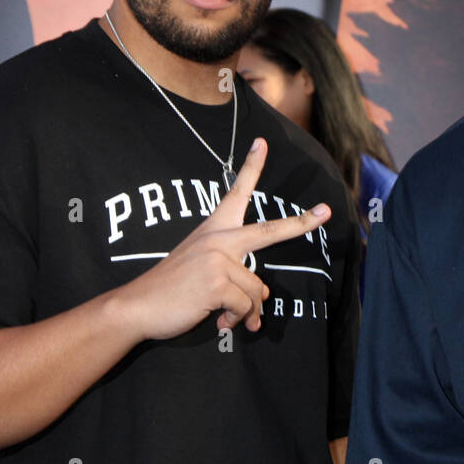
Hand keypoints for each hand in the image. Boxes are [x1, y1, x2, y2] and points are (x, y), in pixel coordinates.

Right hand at [114, 137, 331, 341]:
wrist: (137, 307)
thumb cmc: (172, 289)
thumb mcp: (204, 270)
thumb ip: (235, 274)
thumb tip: (262, 296)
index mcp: (214, 229)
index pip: (236, 193)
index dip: (251, 167)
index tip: (262, 143)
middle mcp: (218, 239)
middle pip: (269, 231)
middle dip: (301, 223)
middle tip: (326, 211)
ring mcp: (218, 259)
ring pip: (256, 289)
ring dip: (244, 311)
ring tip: (222, 314)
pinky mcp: (216, 283)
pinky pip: (245, 306)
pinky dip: (236, 320)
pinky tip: (217, 321)